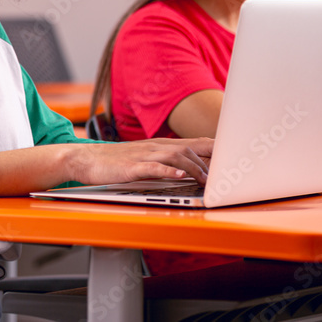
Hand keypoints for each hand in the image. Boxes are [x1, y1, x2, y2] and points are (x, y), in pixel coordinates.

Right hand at [69, 138, 213, 185]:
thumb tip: (189, 170)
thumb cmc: (116, 161)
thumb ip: (166, 161)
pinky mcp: (132, 167)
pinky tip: (179, 175)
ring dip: (194, 167)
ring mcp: (144, 156)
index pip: (195, 142)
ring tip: (207, 179)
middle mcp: (156, 147)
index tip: (234, 155)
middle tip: (227, 173)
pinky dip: (168, 170)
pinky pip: (153, 167)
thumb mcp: (145, 158)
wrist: (86, 159)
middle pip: (190, 147)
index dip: (216, 148)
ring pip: (176, 156)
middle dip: (211, 160)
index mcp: (160, 145)